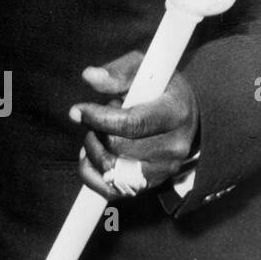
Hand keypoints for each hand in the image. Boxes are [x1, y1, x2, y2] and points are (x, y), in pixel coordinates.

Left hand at [69, 50, 198, 198]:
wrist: (182, 114)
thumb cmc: (158, 87)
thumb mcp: (142, 69)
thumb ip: (116, 72)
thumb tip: (90, 76)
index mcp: (175, 113)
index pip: (132, 124)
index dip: (98, 118)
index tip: (78, 110)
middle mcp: (175, 146)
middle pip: (118, 147)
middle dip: (95, 131)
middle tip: (95, 118)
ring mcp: (165, 169)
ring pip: (112, 169)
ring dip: (93, 150)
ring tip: (98, 133)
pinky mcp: (152, 184)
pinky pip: (113, 190)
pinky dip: (92, 175)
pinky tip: (91, 155)